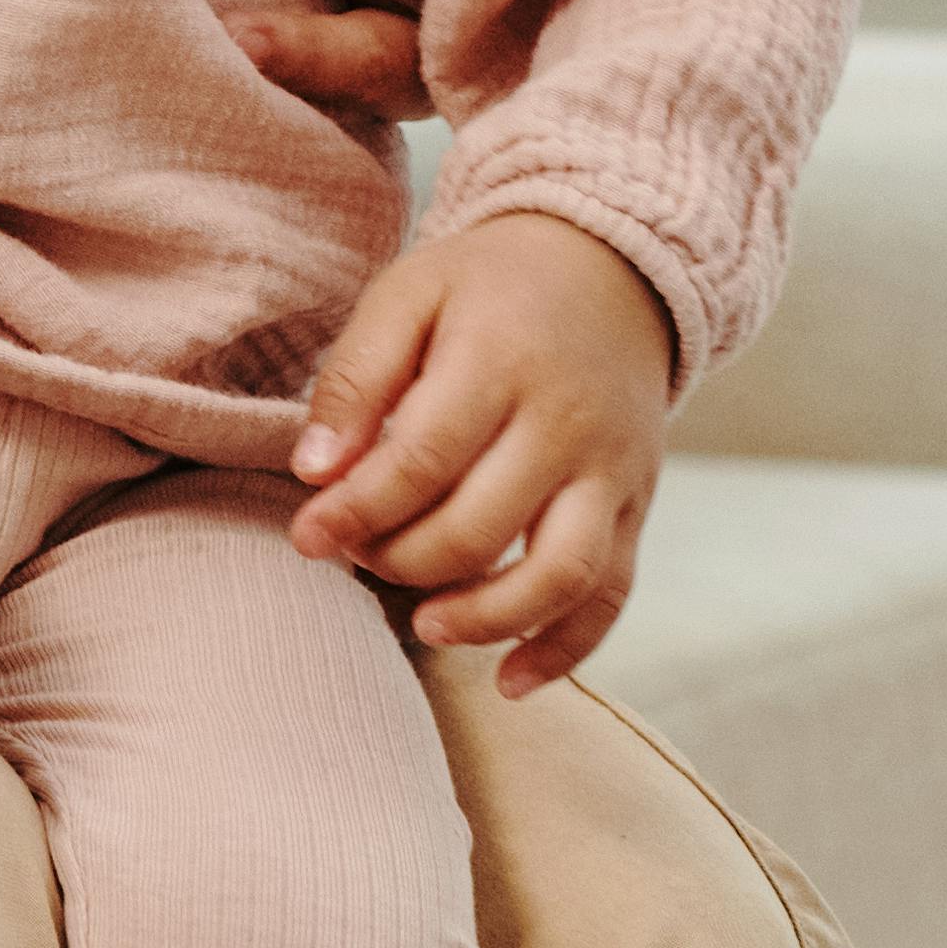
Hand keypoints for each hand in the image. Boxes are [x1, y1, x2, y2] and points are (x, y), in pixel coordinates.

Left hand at [286, 210, 669, 693]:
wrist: (613, 267)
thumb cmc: (488, 288)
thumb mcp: (410, 294)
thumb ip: (356, 378)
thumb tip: (314, 472)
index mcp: (500, 358)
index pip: (423, 459)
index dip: (356, 510)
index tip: (307, 536)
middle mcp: (566, 421)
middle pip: (481, 526)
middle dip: (402, 561)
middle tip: (355, 557)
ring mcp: (612, 470)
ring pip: (561, 574)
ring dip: (484, 618)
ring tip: (424, 625)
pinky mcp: (638, 505)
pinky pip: (612, 595)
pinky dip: (566, 649)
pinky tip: (509, 679)